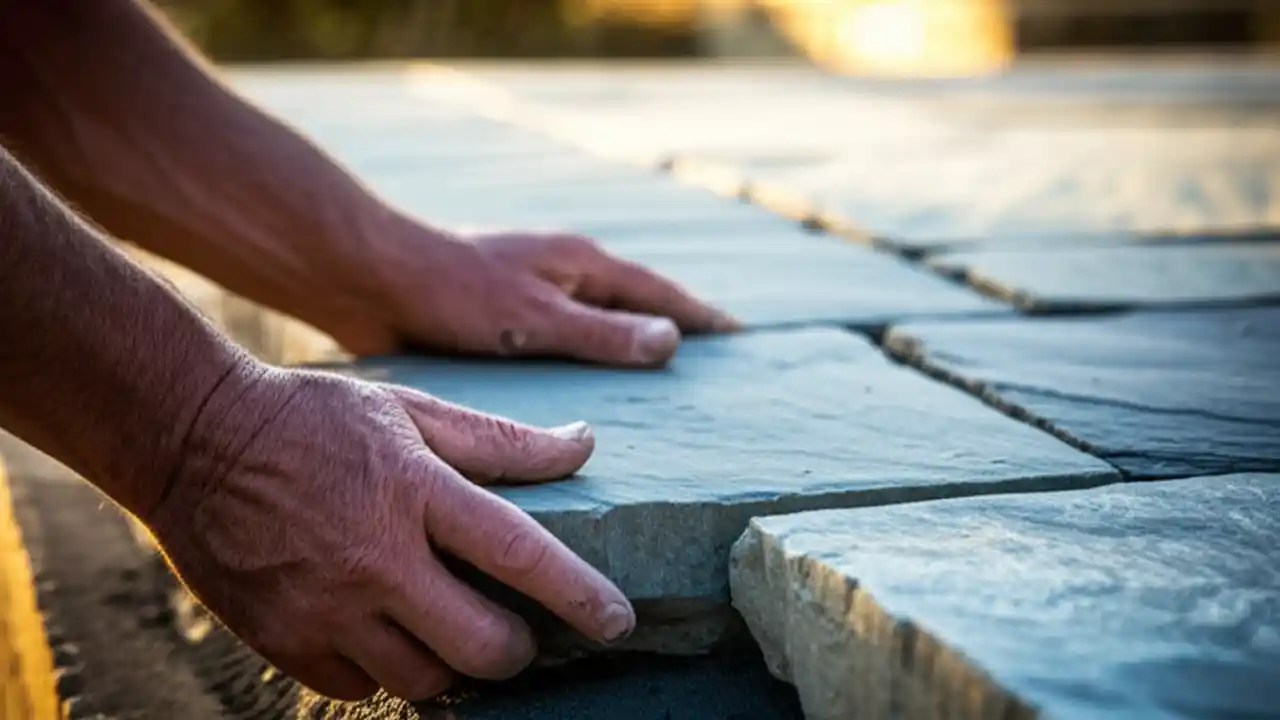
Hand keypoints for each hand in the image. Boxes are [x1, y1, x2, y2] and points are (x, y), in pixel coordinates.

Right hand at [146, 363, 630, 700]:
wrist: (192, 441)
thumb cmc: (312, 418)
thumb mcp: (409, 409)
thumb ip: (499, 440)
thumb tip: (582, 443)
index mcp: (413, 490)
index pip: (519, 554)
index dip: (580, 595)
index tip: (618, 621)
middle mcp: (374, 558)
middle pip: (479, 645)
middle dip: (517, 651)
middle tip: (518, 634)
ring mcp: (324, 608)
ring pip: (424, 681)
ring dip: (454, 666)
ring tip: (450, 630)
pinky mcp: (283, 640)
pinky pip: (362, 688)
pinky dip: (388, 671)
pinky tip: (388, 633)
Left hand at [326, 213, 738, 363]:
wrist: (372, 284)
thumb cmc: (453, 294)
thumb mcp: (536, 318)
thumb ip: (602, 333)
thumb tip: (671, 341)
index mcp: (579, 263)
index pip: (657, 291)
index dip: (699, 315)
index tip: (738, 337)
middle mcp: (561, 275)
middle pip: (633, 305)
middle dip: (672, 329)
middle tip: (712, 364)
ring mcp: (531, 296)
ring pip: (596, 325)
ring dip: (628, 347)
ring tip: (659, 388)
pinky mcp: (501, 321)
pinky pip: (561, 345)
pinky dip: (586, 364)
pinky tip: (584, 399)